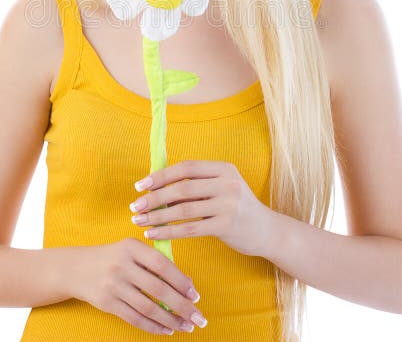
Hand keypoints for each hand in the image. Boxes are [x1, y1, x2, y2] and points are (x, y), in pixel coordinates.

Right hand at [71, 239, 206, 334]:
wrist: (77, 268)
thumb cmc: (114, 258)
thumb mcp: (133, 251)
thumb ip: (157, 263)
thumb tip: (187, 284)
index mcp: (132, 247)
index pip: (162, 265)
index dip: (180, 281)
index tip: (195, 295)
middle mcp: (122, 265)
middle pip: (158, 289)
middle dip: (182, 306)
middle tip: (198, 317)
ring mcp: (113, 285)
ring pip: (147, 307)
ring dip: (170, 320)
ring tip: (185, 326)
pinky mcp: (107, 303)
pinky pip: (134, 318)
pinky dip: (153, 326)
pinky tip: (166, 330)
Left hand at [130, 160, 273, 256]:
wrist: (267, 230)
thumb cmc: (237, 208)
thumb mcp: (223, 187)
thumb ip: (197, 185)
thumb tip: (156, 186)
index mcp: (224, 168)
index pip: (187, 167)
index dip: (161, 175)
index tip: (140, 185)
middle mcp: (227, 183)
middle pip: (183, 188)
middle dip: (155, 197)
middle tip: (135, 206)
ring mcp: (228, 205)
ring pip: (184, 209)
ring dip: (157, 216)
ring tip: (139, 221)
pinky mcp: (227, 226)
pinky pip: (190, 229)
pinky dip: (169, 232)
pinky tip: (154, 234)